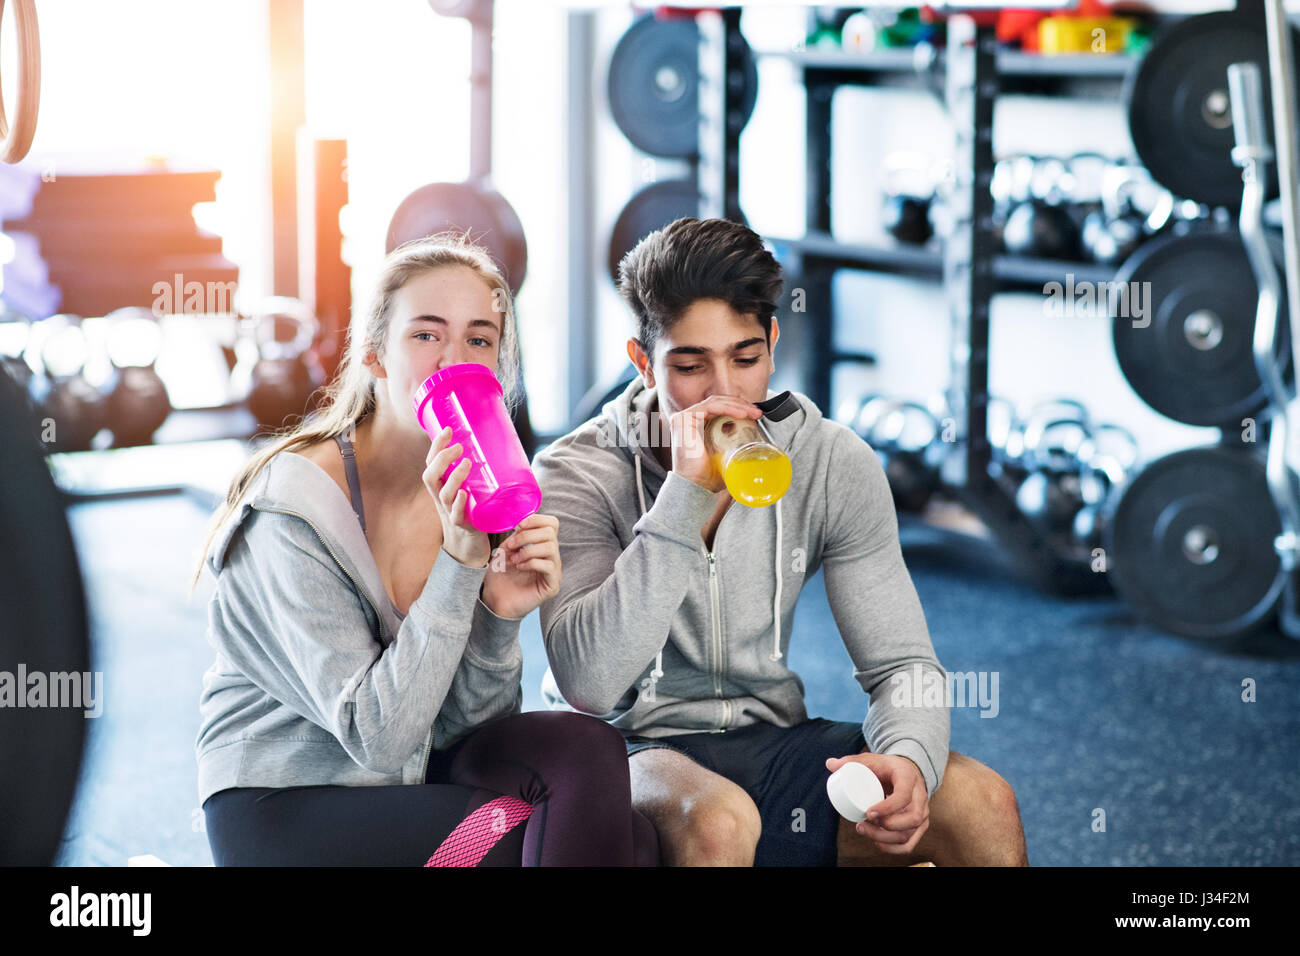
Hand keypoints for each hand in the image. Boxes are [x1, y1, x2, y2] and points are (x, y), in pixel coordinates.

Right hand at [423, 426, 490, 568]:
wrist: (468, 548)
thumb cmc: (470, 512)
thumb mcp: (467, 489)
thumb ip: (474, 472)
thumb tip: (496, 443)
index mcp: (441, 487)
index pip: (431, 463)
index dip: (436, 446)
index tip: (448, 429)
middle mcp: (442, 498)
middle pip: (430, 477)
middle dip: (441, 459)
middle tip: (458, 447)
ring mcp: (451, 512)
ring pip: (445, 494)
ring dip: (454, 477)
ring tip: (466, 463)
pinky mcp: (463, 526)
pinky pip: (457, 515)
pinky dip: (459, 504)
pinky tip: (464, 495)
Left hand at [481, 513, 560, 618]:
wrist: (495, 600)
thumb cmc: (501, 575)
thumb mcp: (506, 550)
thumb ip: (517, 536)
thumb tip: (522, 524)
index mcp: (541, 545)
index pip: (552, 524)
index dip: (537, 519)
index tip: (519, 525)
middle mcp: (551, 556)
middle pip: (550, 533)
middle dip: (527, 536)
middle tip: (511, 546)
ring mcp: (554, 571)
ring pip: (551, 548)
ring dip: (528, 550)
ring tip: (515, 559)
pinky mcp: (552, 585)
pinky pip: (548, 566)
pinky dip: (531, 563)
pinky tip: (520, 568)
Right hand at [668, 395, 762, 491]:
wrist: (695, 485)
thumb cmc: (708, 476)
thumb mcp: (728, 457)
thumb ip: (737, 448)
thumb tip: (758, 446)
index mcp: (697, 426)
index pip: (720, 409)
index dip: (739, 408)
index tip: (755, 415)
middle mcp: (689, 420)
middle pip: (719, 403)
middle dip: (741, 405)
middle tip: (757, 413)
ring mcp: (684, 418)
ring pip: (716, 402)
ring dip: (737, 405)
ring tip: (752, 413)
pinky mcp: (683, 418)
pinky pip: (710, 407)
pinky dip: (727, 408)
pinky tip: (741, 414)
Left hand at [825, 752, 929, 856]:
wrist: (906, 770)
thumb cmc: (887, 766)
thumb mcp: (871, 759)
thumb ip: (851, 761)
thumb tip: (829, 763)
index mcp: (908, 778)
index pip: (904, 796)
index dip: (887, 807)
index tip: (868, 812)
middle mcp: (920, 797)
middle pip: (911, 819)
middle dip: (886, 826)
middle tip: (864, 822)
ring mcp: (922, 812)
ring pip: (909, 833)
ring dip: (884, 838)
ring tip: (863, 830)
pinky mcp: (919, 824)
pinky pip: (909, 843)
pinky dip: (893, 848)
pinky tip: (877, 842)